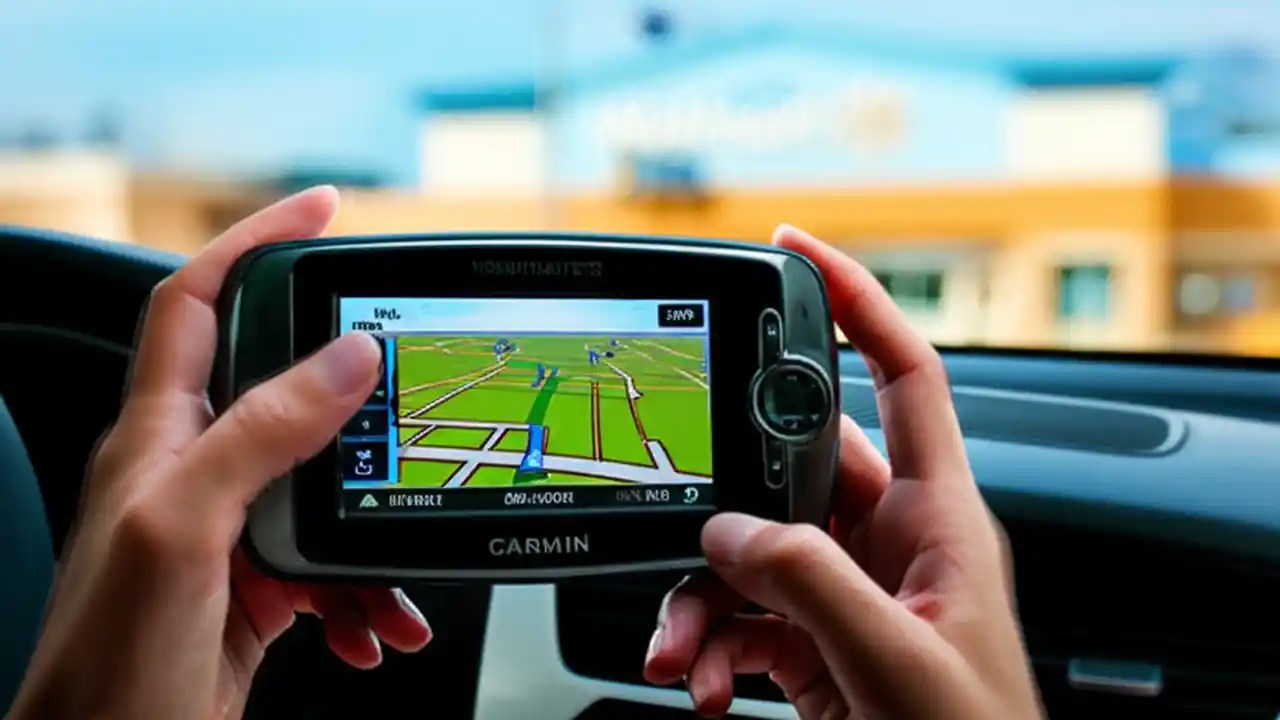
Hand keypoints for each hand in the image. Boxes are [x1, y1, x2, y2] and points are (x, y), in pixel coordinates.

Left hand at [8, 187, 431, 719]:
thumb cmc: (110, 658)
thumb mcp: (187, 531)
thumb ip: (262, 436)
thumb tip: (346, 359)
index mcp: (161, 432)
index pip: (199, 301)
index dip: (255, 242)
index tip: (322, 212)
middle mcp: (195, 468)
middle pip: (288, 392)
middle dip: (356, 405)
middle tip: (412, 402)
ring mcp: (230, 528)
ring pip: (327, 491)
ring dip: (372, 535)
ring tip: (393, 585)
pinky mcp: (259, 586)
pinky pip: (333, 566)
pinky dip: (365, 594)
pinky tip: (374, 628)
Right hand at [643, 225, 1042, 718]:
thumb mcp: (898, 666)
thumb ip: (814, 587)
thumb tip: (730, 530)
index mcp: (939, 520)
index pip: (906, 376)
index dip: (858, 302)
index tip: (795, 249)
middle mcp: (889, 543)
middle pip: (787, 474)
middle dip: (722, 504)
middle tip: (680, 528)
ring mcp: (846, 593)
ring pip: (748, 552)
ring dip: (698, 597)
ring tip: (677, 652)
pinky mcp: (813, 642)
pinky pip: (741, 614)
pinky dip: (706, 643)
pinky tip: (700, 683)